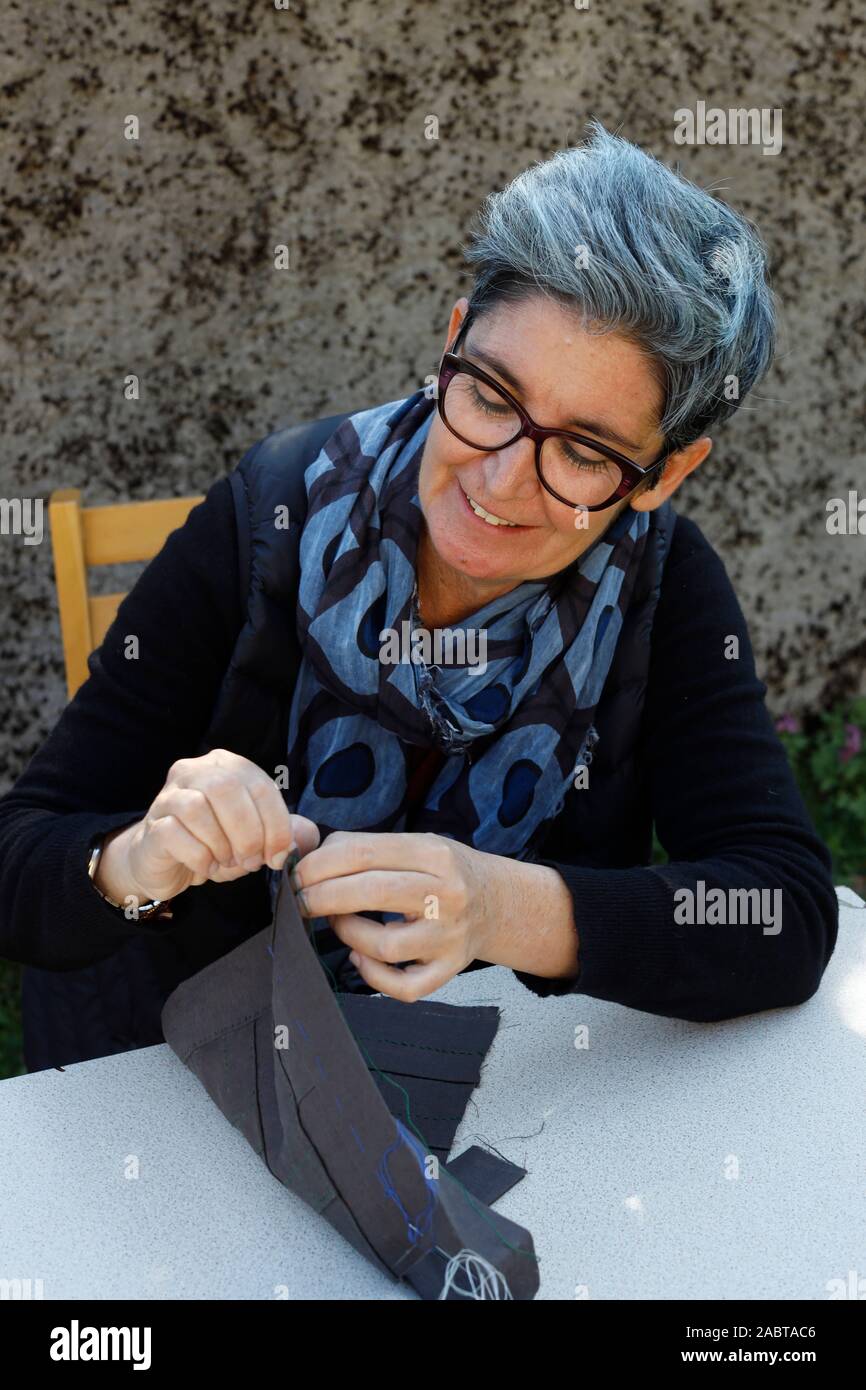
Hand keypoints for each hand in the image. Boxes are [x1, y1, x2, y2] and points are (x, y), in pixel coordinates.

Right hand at [97, 748, 318, 904]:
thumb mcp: (255, 838)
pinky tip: (206, 867)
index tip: (279, 855)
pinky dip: (199, 856)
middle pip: (227, 789)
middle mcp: (194, 771)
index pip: (260, 785)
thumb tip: (308, 836)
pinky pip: (175, 834)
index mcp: (227, 766)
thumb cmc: (214, 844)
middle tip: (252, 860)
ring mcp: (168, 795)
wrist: (165, 861)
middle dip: (248, 832)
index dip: (276, 824)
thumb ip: (284, 833)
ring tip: (227, 862)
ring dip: (221, 844)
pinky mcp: (153, 823)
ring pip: (197, 808)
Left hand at [291, 830, 511, 1001]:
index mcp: (435, 854)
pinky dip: (373, 977)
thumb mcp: (418, 844)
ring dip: (347, 934)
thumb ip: (368, 846)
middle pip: (372, 892)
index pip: (365, 852)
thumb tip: (311, 852)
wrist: (498, 904)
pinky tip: (359, 958)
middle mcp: (447, 894)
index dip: (321, 864)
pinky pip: (405, 986)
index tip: (298, 873)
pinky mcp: (449, 969)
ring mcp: (449, 936)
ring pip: (385, 945)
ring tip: (337, 923)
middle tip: (301, 900)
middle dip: (322, 897)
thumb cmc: (445, 872)